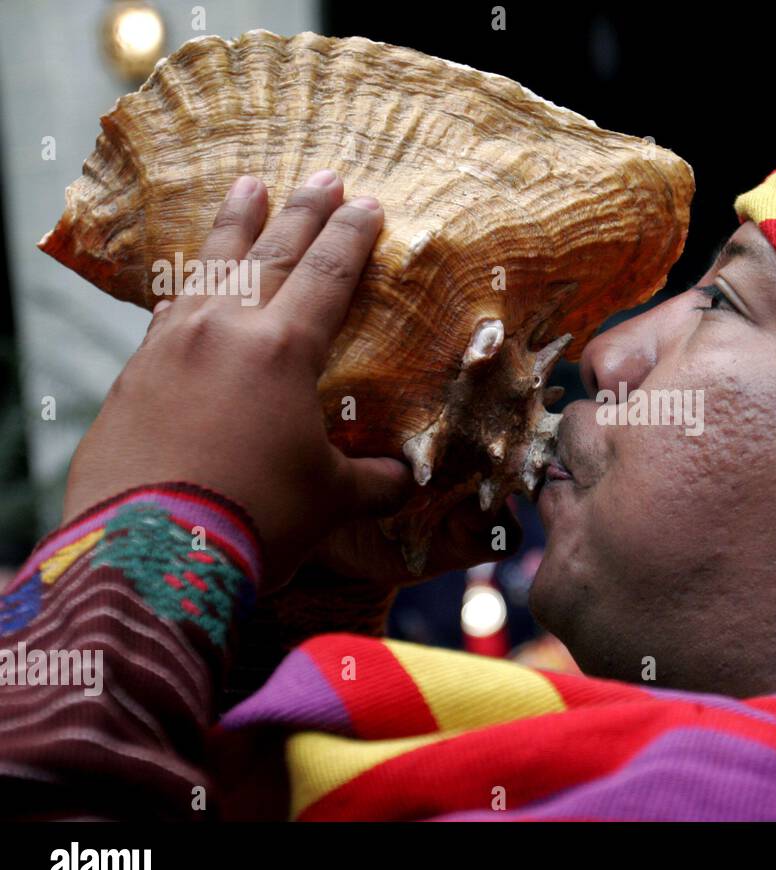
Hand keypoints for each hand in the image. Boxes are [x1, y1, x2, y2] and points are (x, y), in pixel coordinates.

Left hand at [63, 170, 416, 590]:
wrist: (148, 553)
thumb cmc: (256, 518)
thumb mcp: (331, 503)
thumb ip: (374, 482)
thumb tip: (407, 481)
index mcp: (282, 349)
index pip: (327, 274)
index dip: (352, 237)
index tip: (368, 202)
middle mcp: (223, 329)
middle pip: (269, 252)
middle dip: (301, 211)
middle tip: (321, 174)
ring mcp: (169, 345)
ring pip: (208, 266)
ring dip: (234, 225)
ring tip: (246, 187)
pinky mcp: (132, 374)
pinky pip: (169, 308)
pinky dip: (188, 283)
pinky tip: (190, 280)